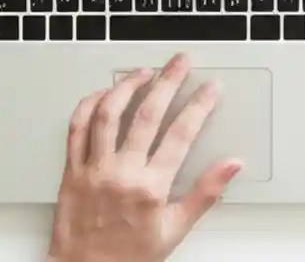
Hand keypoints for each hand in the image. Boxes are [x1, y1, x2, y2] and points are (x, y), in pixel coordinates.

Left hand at [47, 54, 241, 261]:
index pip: (181, 134)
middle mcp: (121, 173)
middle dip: (168, 81)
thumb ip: (205, 193)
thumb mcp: (175, 229)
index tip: (211, 89)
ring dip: (127, 86)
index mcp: (151, 188)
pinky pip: (76, 129)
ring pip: (108, 113)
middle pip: (147, 114)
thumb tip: (232, 166)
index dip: (200, 105)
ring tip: (144, 71)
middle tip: (181, 62)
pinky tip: (102, 94)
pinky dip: (88, 105)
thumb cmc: (129, 256)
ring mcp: (94, 169)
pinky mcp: (72, 171)